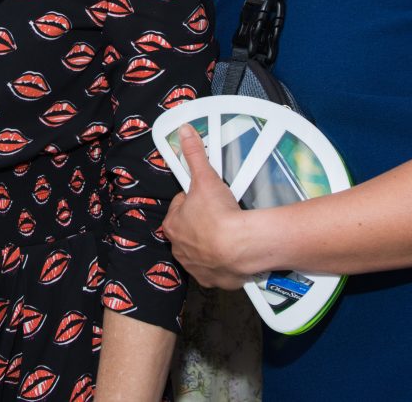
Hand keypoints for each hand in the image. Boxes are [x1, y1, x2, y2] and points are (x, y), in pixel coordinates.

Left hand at [163, 125, 252, 289]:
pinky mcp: (212, 280)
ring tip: (228, 232)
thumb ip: (194, 154)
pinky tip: (233, 253)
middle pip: (189, 231)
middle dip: (201, 223)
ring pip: (200, 251)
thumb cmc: (218, 214)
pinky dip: (223, 263)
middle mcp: (179, 248)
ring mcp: (195, 266)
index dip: (193, 200)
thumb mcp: (205, 177)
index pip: (179, 208)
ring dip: (211, 243)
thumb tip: (184, 132)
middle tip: (220, 214)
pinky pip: (215, 271)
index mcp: (173, 225)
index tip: (206, 197)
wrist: (239, 247)